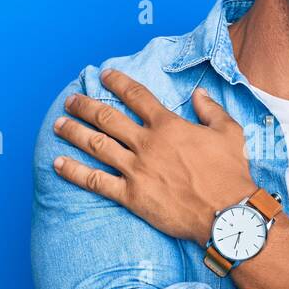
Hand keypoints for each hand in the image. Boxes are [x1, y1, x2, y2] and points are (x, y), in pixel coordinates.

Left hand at [51, 68, 256, 241]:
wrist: (227, 212)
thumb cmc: (230, 173)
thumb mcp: (229, 133)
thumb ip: (211, 110)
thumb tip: (199, 94)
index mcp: (168, 125)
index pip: (136, 96)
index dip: (117, 82)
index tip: (103, 76)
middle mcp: (147, 144)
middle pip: (107, 118)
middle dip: (85, 106)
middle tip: (70, 100)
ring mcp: (136, 170)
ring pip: (96, 145)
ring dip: (73, 133)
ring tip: (58, 125)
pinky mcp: (132, 196)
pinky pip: (96, 181)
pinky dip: (75, 172)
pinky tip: (57, 164)